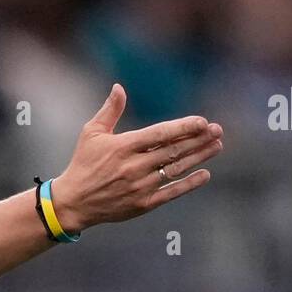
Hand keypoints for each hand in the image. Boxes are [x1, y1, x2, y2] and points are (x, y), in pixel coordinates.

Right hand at [51, 84, 223, 231]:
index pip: (160, 134)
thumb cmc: (83, 163)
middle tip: (217, 131)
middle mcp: (133, 166)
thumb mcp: (91, 133)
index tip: (203, 121)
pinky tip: (205, 174)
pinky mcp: (143, 204)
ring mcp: (140, 187)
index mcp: (122, 146)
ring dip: (199, 157)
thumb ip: (110, 110)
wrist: (73, 202)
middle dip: (198, 140)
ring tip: (217, 146)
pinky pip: (171, 193)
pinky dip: (189, 184)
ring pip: (176, 169)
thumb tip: (119, 87)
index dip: (183, 127)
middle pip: (173, 150)